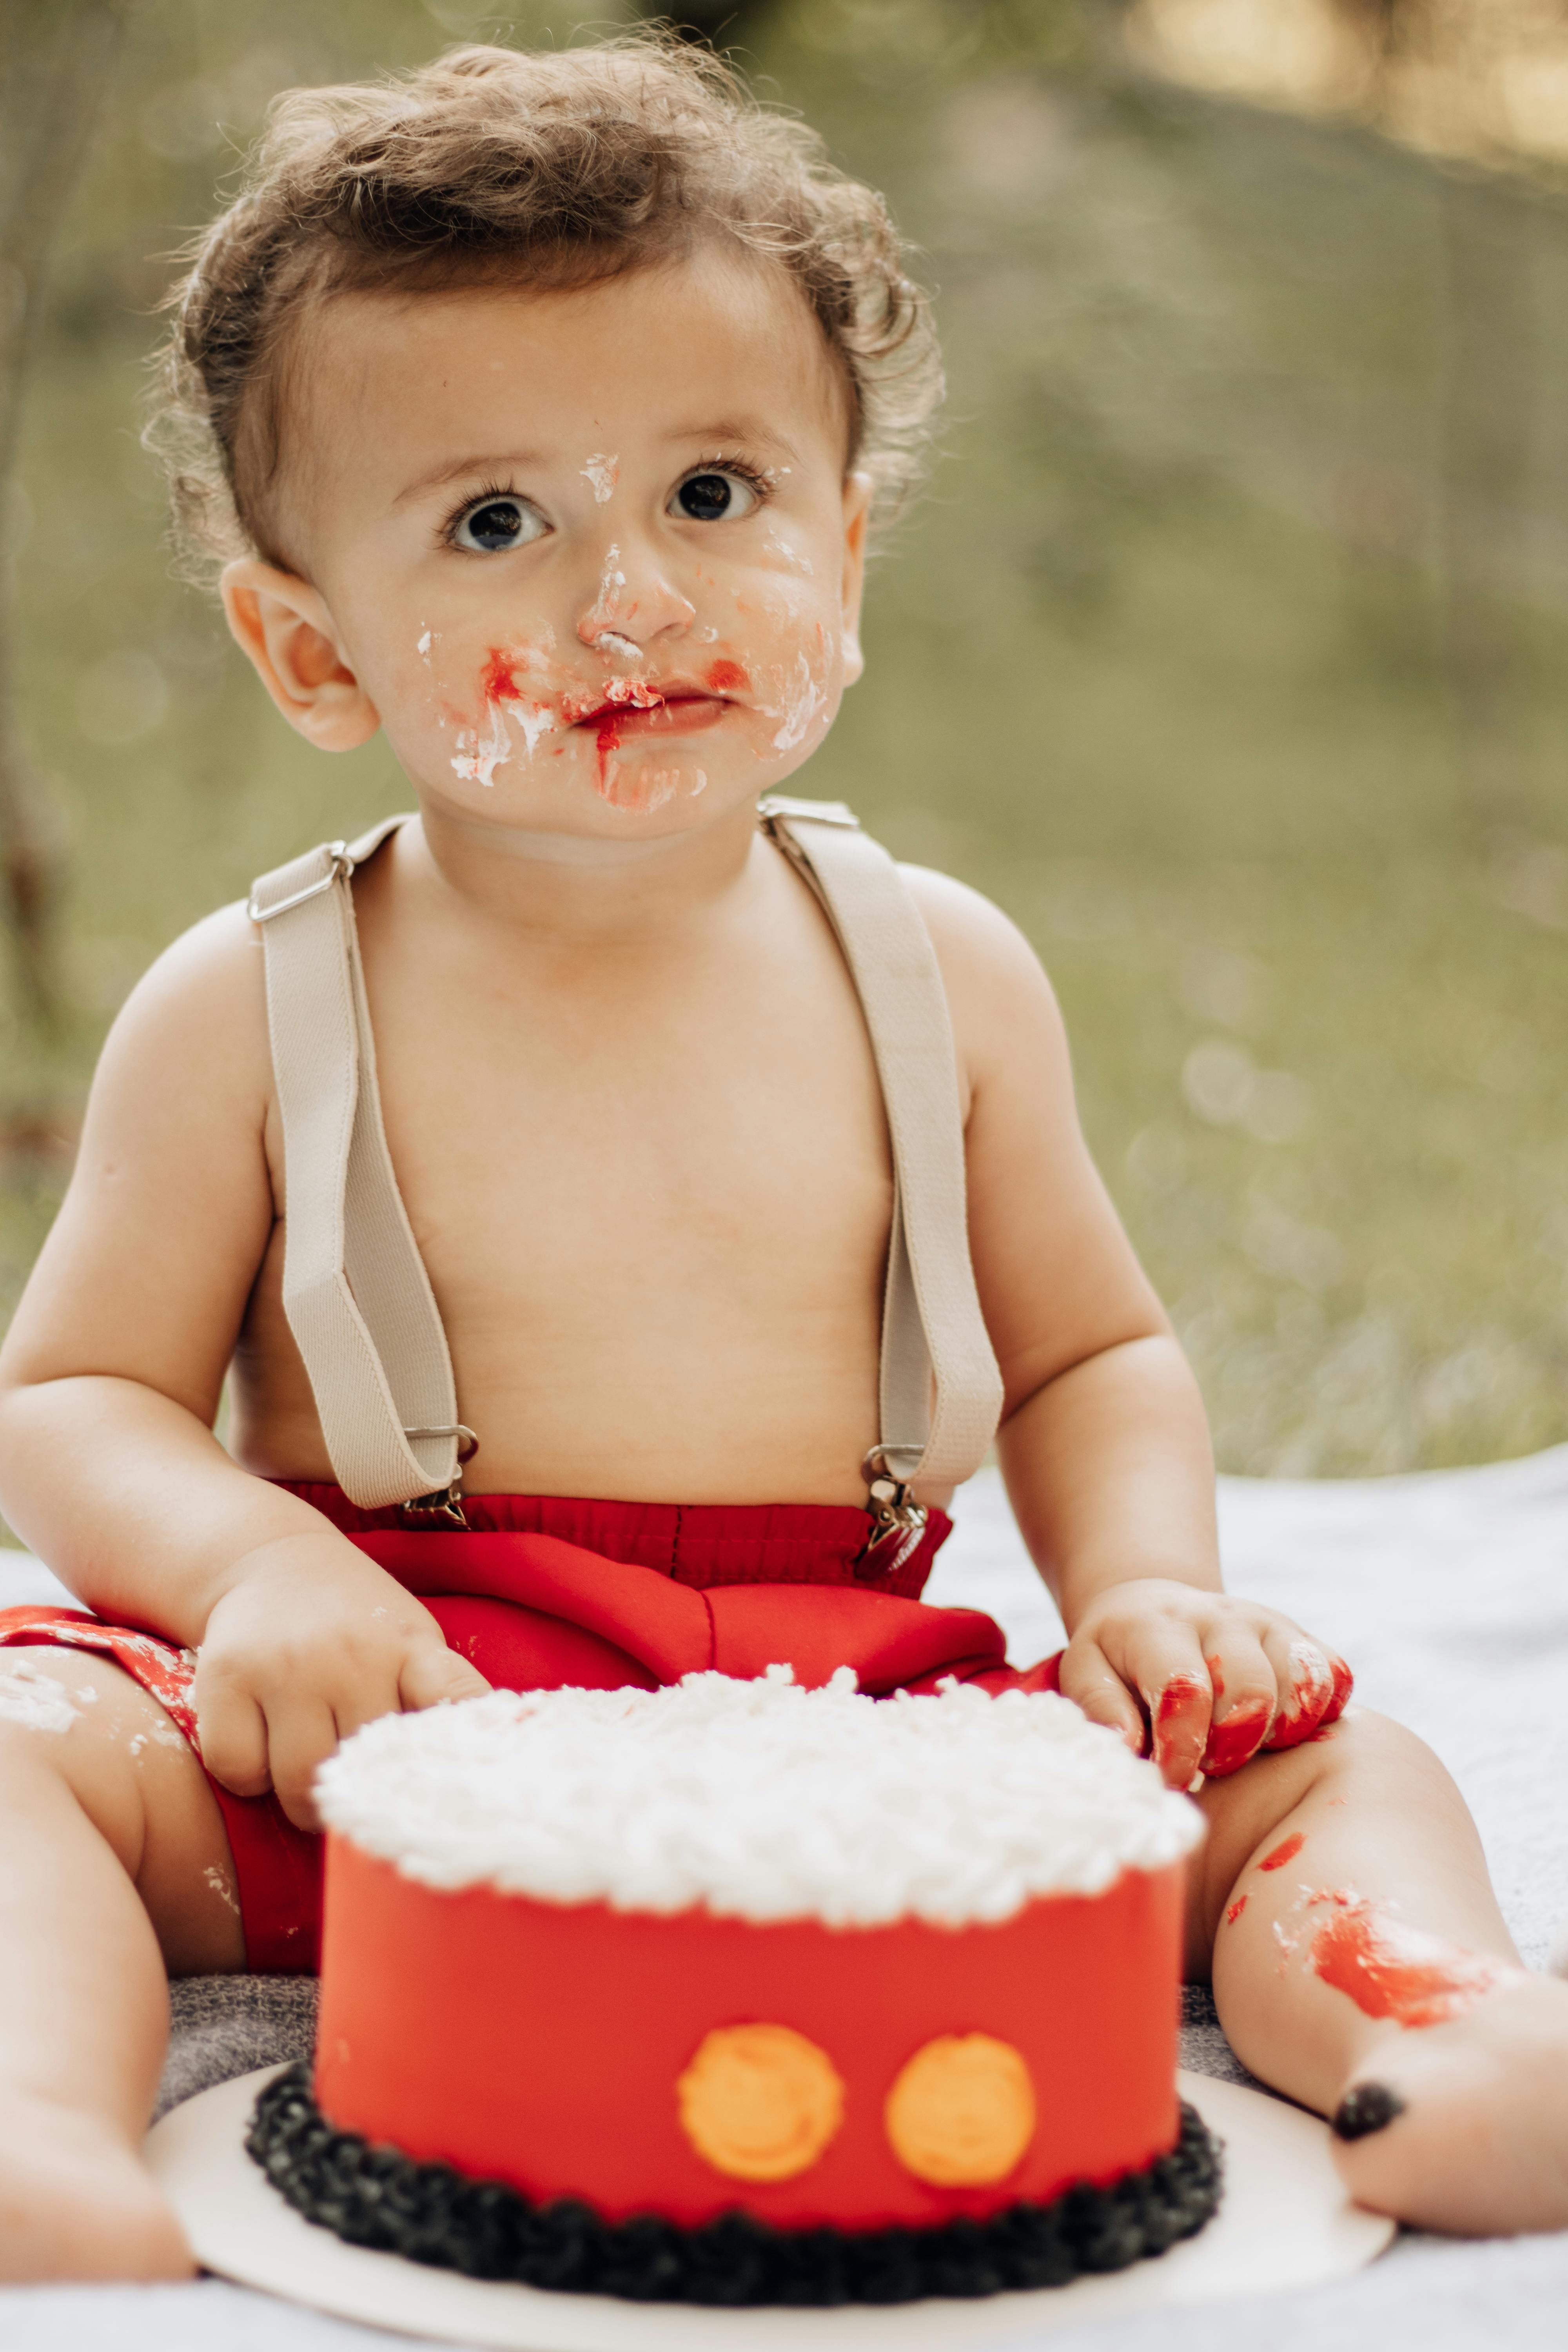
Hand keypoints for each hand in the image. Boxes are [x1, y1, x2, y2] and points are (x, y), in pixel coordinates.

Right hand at [192, 1533, 488, 1828]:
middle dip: (359, 1798)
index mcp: (409, 1648)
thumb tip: (465, 1771)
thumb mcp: (409, 1639)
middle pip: (365, 1773)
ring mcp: (285, 1666)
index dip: (461, 1748)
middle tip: (352, 1792)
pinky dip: (248, 1778)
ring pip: (298, 1782)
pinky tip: (262, 1749)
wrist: (271, 1559)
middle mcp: (350, 1655)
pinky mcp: (226, 1678)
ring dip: (302, 1800)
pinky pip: (238, 1770)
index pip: (454, 1701)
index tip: (459, 1785)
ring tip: (307, 1777)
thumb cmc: (353, 1621)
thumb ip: (433, 1697)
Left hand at [1058, 1578, 1351, 1790]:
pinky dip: (1322, 1712)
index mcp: (1158, 1625)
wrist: (1155, 1608)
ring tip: (1250, 1746)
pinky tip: (1285, 1730)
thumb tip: (1131, 1743)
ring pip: (1304, 1683)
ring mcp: (1269, 1623)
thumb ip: (1101, 1709)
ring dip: (1282, 1731)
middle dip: (1235, 1743)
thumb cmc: (1119, 1660)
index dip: (1183, 1745)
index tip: (1174, 1777)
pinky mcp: (1304, 1637)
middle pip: (1253, 1691)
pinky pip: (1336, 1676)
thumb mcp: (1088, 1674)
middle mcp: (1219, 1616)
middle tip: (1213, 1761)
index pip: (1184, 1686)